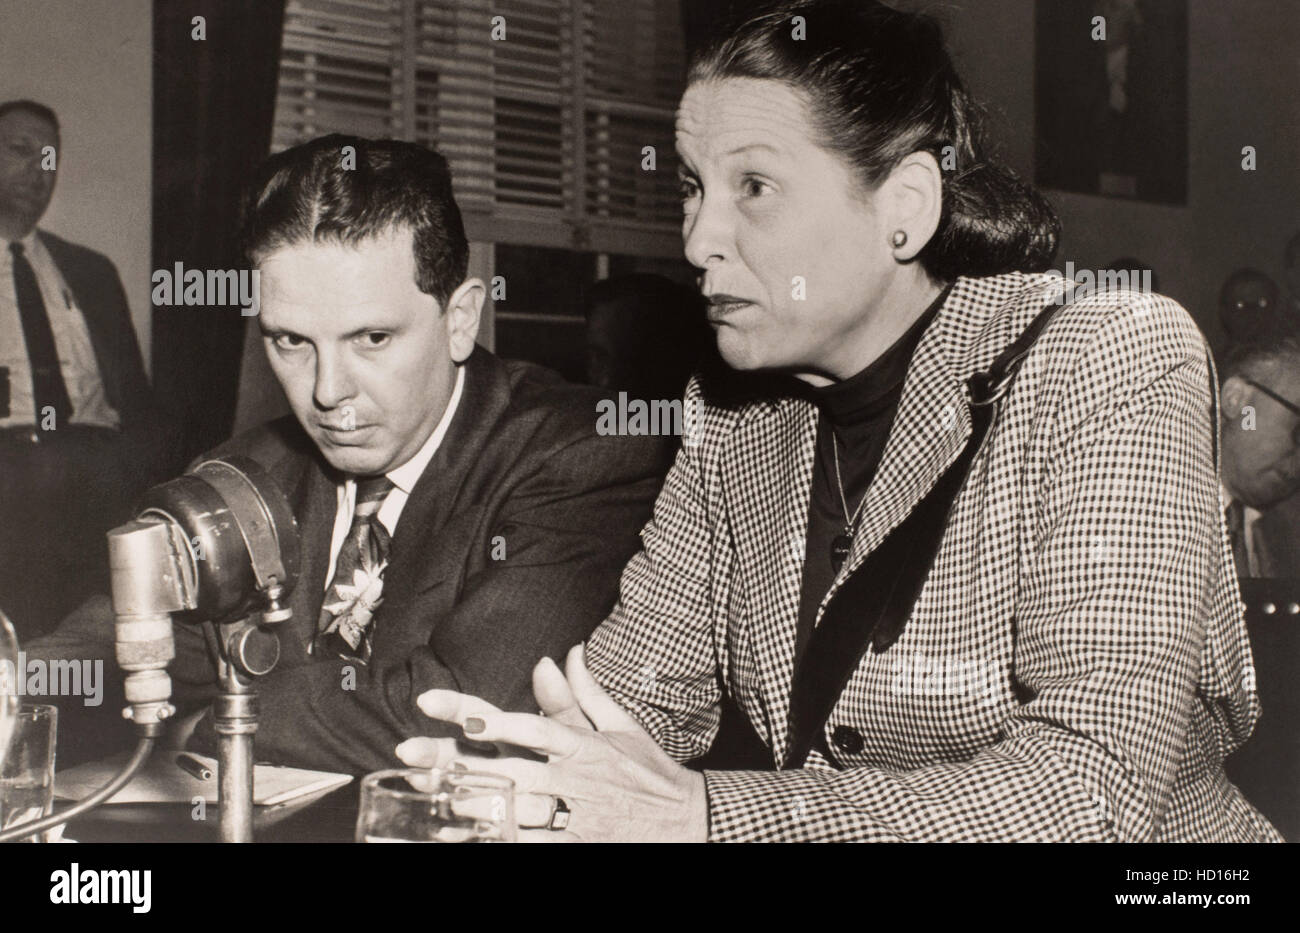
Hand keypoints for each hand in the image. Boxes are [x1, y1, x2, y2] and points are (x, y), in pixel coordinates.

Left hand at [397, 644, 707, 841]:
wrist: (689, 823)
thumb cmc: (648, 773)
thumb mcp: (618, 728)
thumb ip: (580, 694)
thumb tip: (556, 655)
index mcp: (578, 744)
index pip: (521, 722)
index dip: (475, 712)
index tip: (431, 702)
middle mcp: (571, 780)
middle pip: (501, 767)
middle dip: (450, 761)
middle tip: (406, 753)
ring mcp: (571, 818)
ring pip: (508, 810)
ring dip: (463, 803)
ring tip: (420, 796)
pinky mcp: (573, 847)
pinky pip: (526, 845)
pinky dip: (495, 839)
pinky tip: (457, 837)